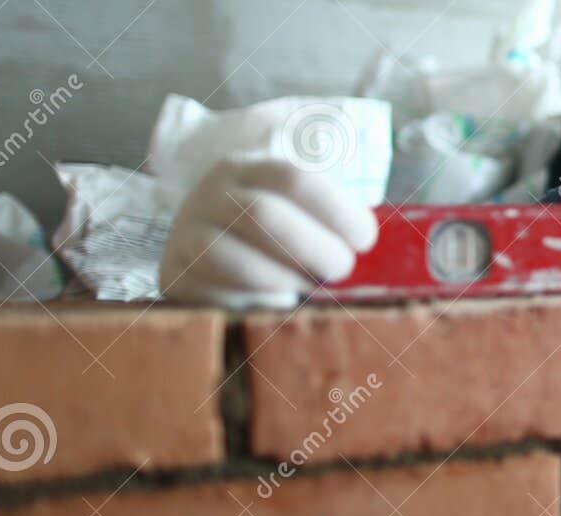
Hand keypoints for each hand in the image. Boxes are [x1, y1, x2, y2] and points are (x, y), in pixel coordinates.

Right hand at [158, 158, 377, 308]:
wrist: (200, 261)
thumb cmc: (267, 239)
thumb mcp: (293, 215)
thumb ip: (328, 223)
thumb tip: (385, 253)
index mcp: (248, 169)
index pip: (295, 179)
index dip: (337, 210)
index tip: (365, 240)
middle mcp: (212, 194)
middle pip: (265, 214)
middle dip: (316, 247)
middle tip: (343, 269)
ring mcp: (187, 233)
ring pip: (240, 257)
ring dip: (289, 277)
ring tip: (313, 287)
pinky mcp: (176, 275)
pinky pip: (220, 293)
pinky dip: (260, 298)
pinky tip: (281, 300)